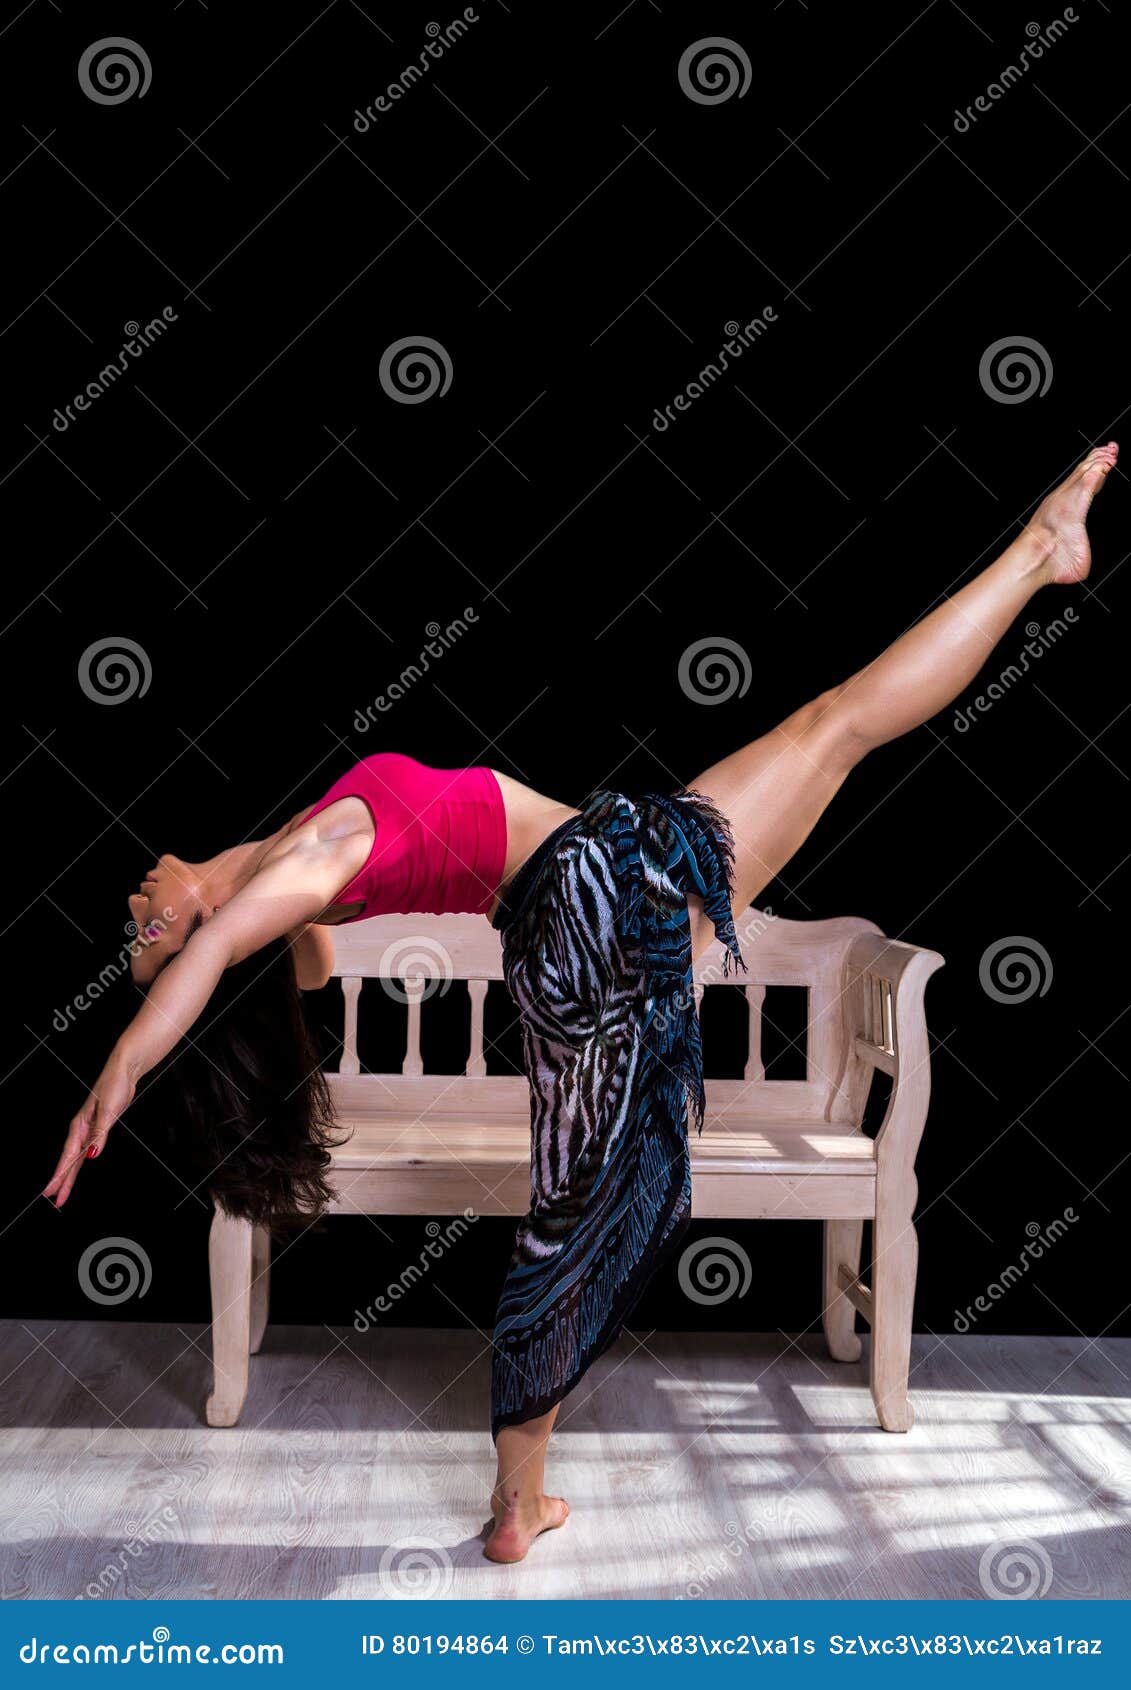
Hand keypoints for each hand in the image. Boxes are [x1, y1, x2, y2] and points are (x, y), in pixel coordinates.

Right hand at [44, 1054, 136, 1208]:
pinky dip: (81, 1161)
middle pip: (70, 1161)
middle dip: (63, 1181)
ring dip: (71, 1175)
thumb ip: (100, 1135)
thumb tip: (92, 1155)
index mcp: (80, 1126)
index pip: (68, 1156)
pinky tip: (79, 1168)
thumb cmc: (113, 1086)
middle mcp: (82, 1129)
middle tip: (56, 1200)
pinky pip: (87, 1149)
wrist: (123, 1072)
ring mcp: (90, 1129)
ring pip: (78, 1158)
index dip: (60, 1175)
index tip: (51, 1190)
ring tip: (63, 1191)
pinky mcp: (99, 1127)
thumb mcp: (108, 1111)